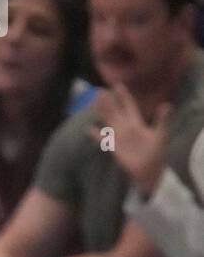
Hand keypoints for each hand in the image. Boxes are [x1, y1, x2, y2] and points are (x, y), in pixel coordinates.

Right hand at [89, 83, 170, 199]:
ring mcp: (119, 137)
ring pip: (108, 121)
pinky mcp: (114, 147)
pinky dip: (96, 135)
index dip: (123, 96)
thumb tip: (167, 105)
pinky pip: (103, 139)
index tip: (117, 85)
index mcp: (136, 122)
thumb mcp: (160, 134)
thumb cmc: (156, 152)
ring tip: (94, 103)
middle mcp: (126, 127)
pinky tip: (88, 129)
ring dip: (101, 113)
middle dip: (108, 101)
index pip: (128, 105)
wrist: (149, 170)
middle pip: (115, 111)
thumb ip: (161, 120)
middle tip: (100, 91)